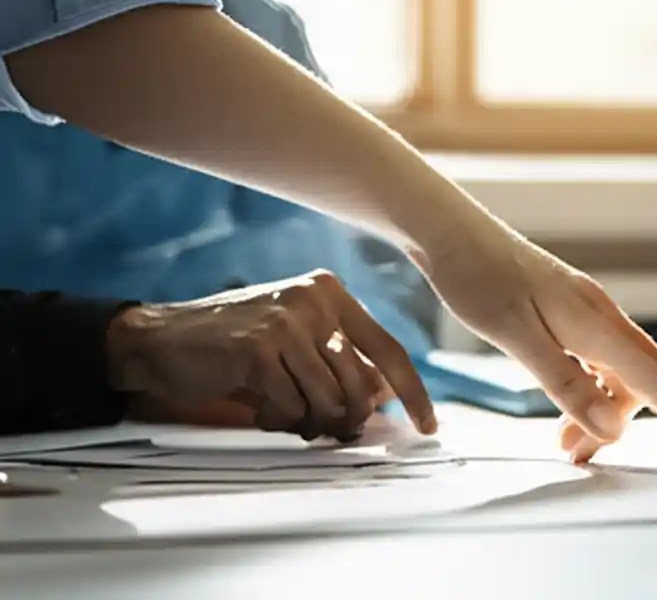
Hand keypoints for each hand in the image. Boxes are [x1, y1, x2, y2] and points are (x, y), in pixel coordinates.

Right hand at [106, 270, 430, 440]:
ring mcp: (287, 322)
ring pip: (330, 399)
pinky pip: (291, 407)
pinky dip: (279, 418)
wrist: (163, 339)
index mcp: (331, 292)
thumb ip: (340, 358)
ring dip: (310, 420)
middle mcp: (315, 299)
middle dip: (348, 417)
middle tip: (323, 428)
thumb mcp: (297, 338)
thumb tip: (386, 400)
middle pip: (363, 383)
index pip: (389, 348)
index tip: (428, 424)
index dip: (413, 392)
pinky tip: (259, 407)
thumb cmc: (237, 345)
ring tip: (285, 412)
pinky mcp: (259, 349)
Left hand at [408, 203, 656, 464]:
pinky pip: (597, 363)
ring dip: (601, 413)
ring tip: (564, 442)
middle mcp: (602, 317)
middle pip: (644, 383)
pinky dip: (587, 393)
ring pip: (618, 376)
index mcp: (598, 323)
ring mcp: (587, 315)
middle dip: (628, 426)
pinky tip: (564, 408)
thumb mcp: (516, 337)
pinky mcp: (569, 315)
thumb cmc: (478, 276)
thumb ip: (566, 383)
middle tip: (578, 458)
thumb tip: (613, 427)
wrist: (451, 230)